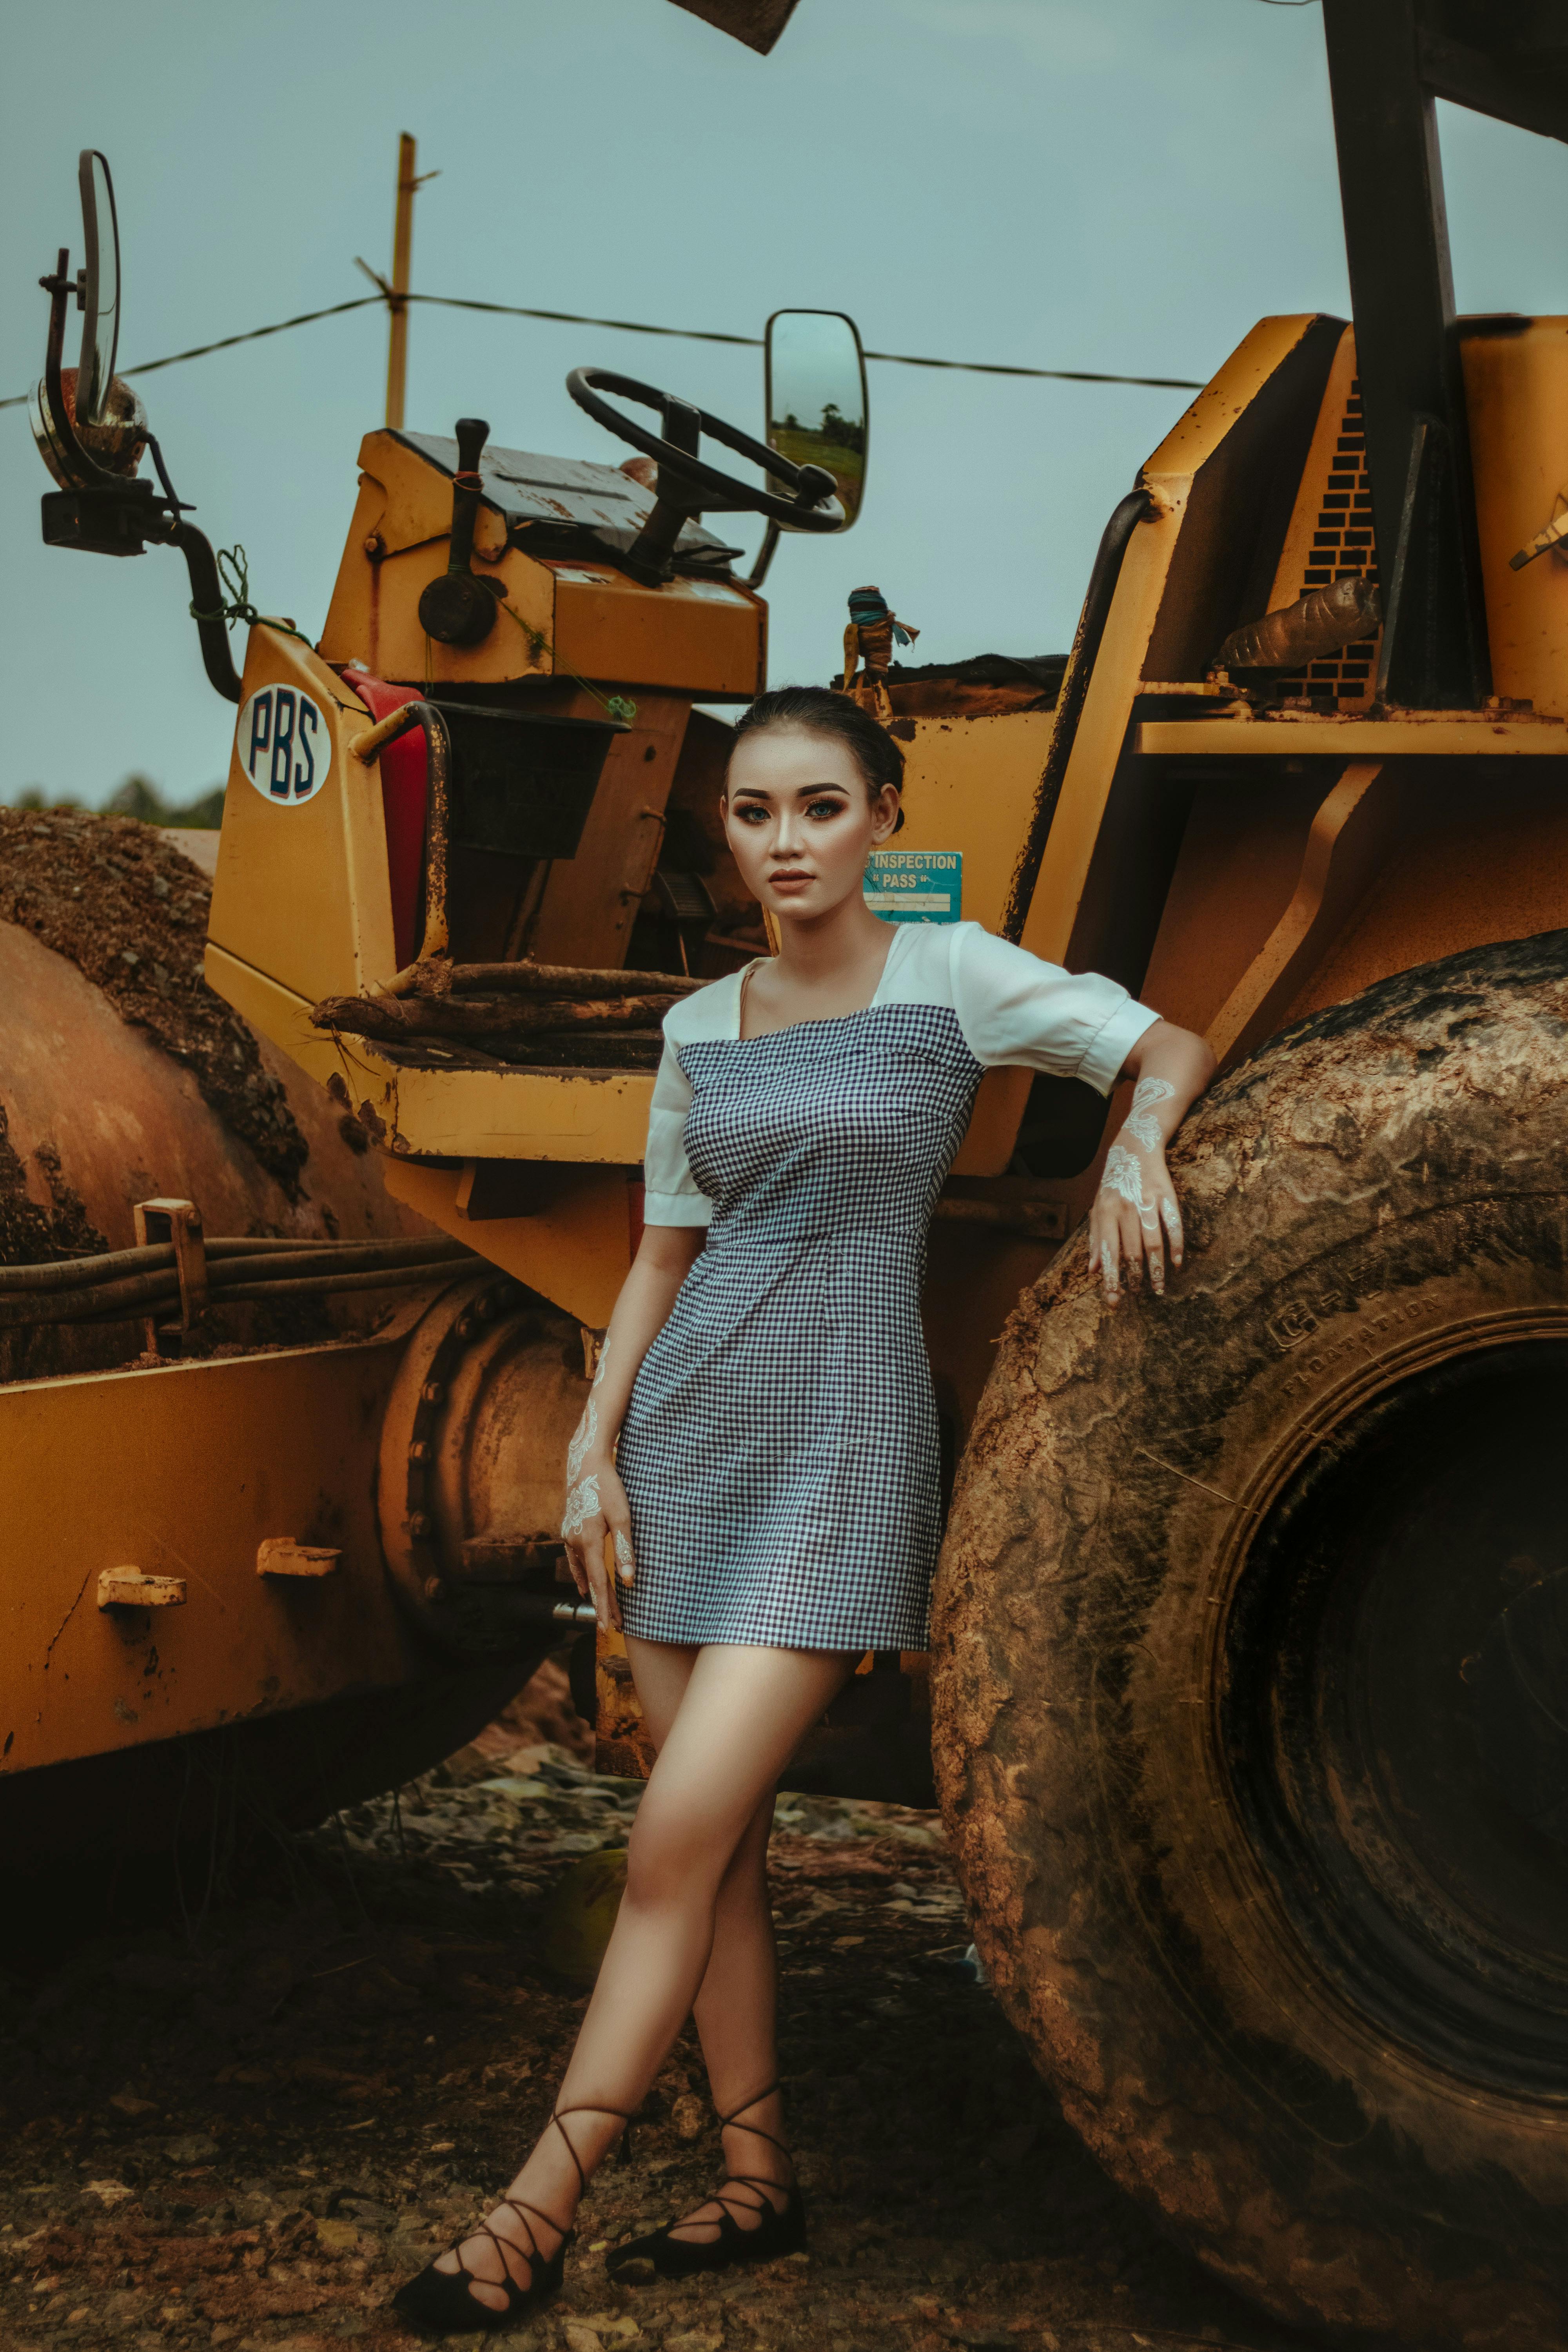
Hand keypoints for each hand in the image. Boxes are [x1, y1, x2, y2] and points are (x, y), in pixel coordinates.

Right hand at [561, 1455, 634, 1631]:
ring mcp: (568, 1537)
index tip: (609, 1628)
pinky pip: (574, 1560)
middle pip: (589, 1582)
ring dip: (593, 1591)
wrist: (584, 1464)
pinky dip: (581, 1576)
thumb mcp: (623, 1517)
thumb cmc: (608, 1488)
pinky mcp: (568, 1530)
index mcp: (587, 1541)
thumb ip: (625, 1550)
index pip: (598, 1583)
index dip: (605, 1607)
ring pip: (582, 1572)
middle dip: (602, 1605)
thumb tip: (628, 1581)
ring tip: (604, 1611)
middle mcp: (574, 1543)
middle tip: (612, 1628)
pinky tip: (583, 1586)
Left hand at [1089, 1077, 1184, 1304]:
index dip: (1111, 1279)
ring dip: (1157, 1269)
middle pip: (1132, 1252)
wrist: (1134, 1147)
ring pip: (1153, 1243)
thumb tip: (1092, 1271)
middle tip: (1138, 1297)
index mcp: (1105, 1213)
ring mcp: (1147, 1202)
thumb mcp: (1097, 1209)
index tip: (1114, 1301)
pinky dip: (1176, 1247)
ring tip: (1158, 1288)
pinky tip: (1176, 1264)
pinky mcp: (1167, 1196)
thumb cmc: (1113, 1183)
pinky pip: (1174, 1225)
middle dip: (1135, 1278)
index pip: (1108, 1253)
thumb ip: (1095, 1240)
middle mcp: (1125, 1208)